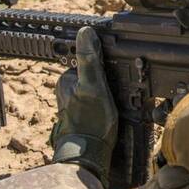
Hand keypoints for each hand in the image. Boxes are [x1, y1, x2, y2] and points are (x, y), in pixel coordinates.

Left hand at [50, 26, 117, 182]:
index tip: (117, 71)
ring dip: (109, 92)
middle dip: (107, 78)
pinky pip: (97, 103)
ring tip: (120, 101)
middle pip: (93, 75)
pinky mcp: (83, 117)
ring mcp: (74, 104)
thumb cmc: (89, 122)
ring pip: (96, 89)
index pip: (89, 61)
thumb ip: (89, 60)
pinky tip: (115, 111)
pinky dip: (107, 104)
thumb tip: (85, 32)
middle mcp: (67, 90)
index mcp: (67, 79)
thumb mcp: (93, 86)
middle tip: (120, 89)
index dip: (105, 63)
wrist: (88, 156)